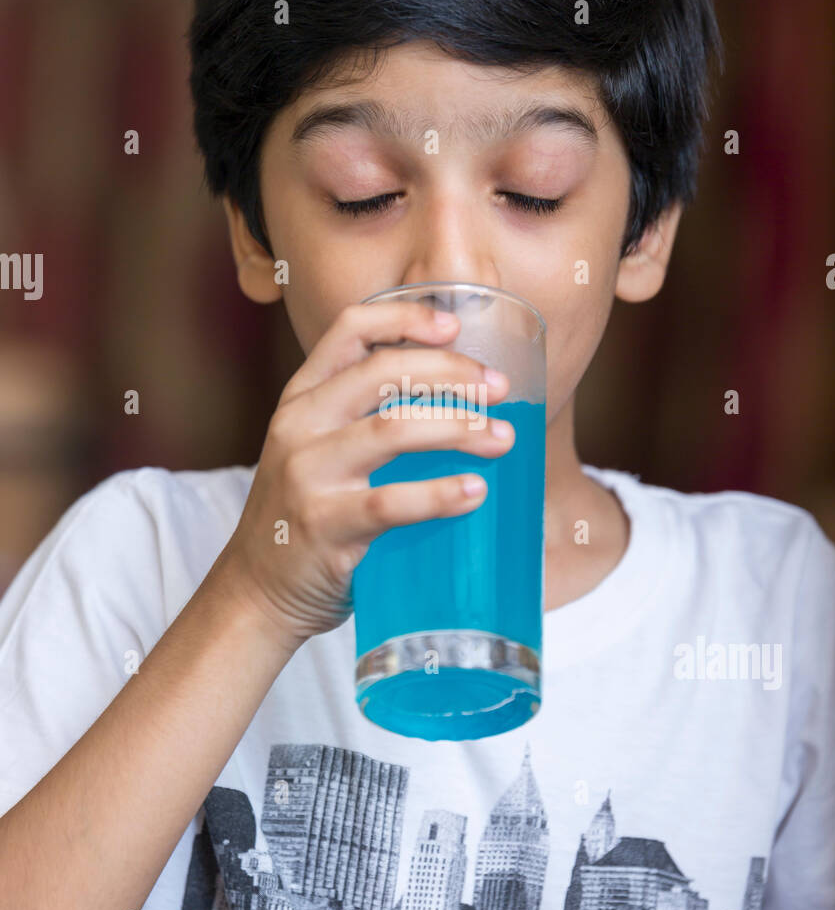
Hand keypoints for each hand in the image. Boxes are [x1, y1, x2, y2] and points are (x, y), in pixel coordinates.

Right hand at [218, 300, 513, 650]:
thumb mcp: (318, 450)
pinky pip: (390, 502)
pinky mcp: (323, 525)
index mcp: (301, 398)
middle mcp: (299, 425)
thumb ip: (364, 419)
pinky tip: (474, 492)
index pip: (350, 330)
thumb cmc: (308, 518)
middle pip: (383, 372)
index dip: (405, 317)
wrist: (256, 593)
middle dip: (451, 372)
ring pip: (392, 429)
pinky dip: (440, 494)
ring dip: (458, 427)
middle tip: (499, 389)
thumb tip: (460, 397)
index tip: (456, 325)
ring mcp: (307, 474)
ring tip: (502, 438)